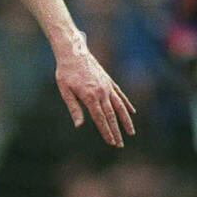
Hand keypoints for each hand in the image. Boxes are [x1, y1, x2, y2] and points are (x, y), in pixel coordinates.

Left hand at [55, 32, 135, 146]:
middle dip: (116, 131)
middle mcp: (102, 92)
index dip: (106, 132)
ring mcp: (107, 86)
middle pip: (111, 115)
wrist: (73, 52)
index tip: (111, 142)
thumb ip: (74, 108)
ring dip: (126, 120)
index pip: (100, 118)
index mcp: (90, 96)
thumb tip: (79, 126)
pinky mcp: (109, 81)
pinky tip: (131, 112)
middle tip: (119, 145)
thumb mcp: (65, 91)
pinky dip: (126, 104)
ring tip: (131, 133)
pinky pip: (120, 95)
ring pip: (119, 106)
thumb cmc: (66, 72)